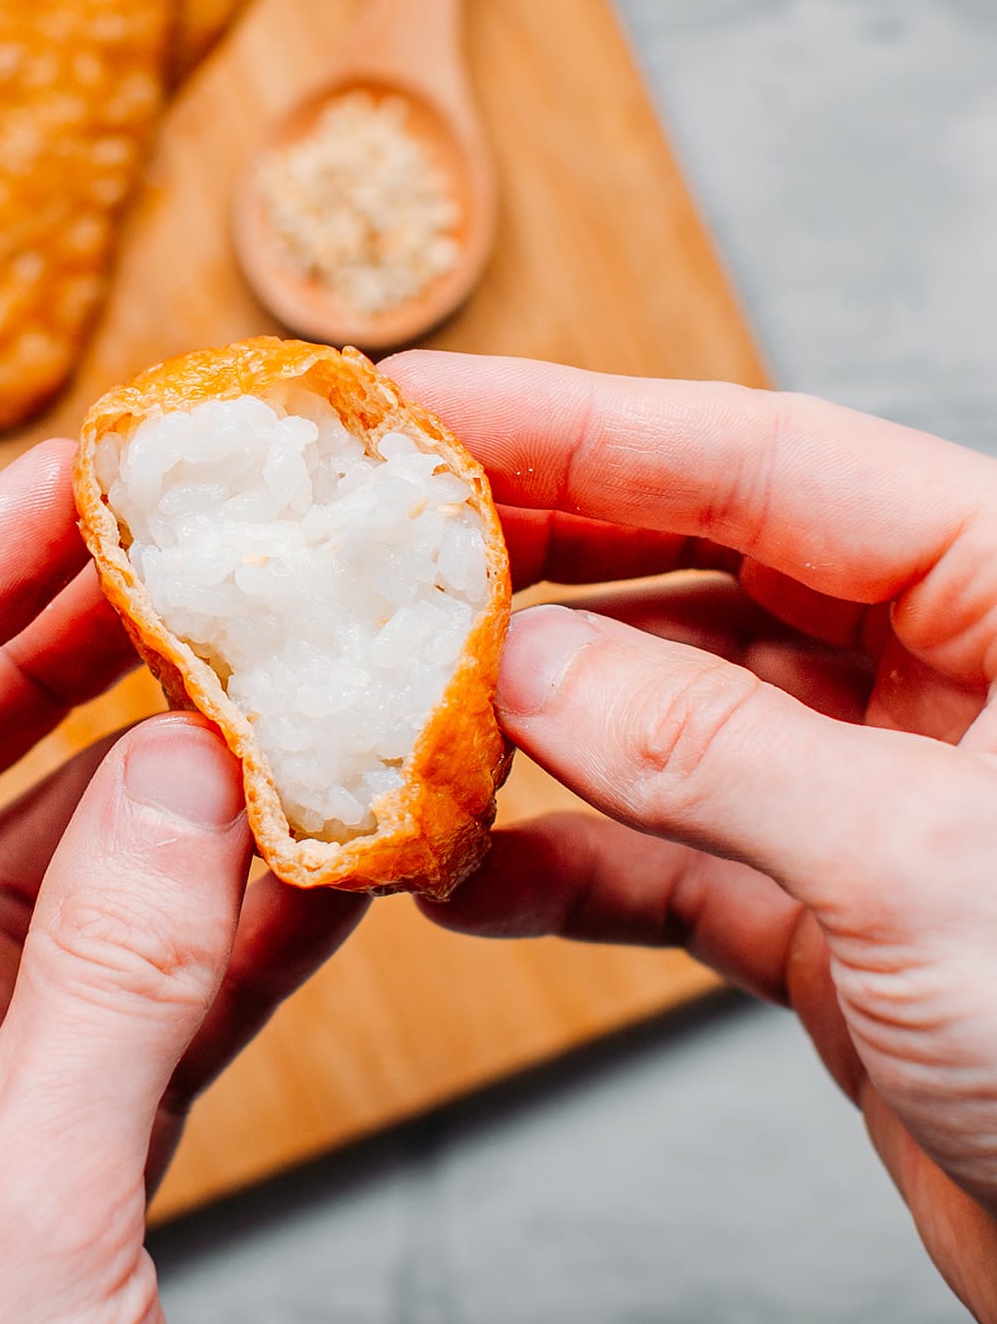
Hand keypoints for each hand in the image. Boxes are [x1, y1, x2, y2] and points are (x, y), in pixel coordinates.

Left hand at [0, 443, 364, 1323]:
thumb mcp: (20, 1220)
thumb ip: (115, 977)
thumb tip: (203, 770)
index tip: (63, 490)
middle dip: (59, 665)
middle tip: (184, 550)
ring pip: (47, 887)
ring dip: (163, 798)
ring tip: (276, 687)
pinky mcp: (25, 1165)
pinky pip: (120, 996)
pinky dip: (212, 931)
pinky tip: (309, 860)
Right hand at [389, 352, 996, 1323]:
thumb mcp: (914, 866)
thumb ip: (710, 750)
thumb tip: (523, 662)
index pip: (762, 460)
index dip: (580, 426)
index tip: (428, 409)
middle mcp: (939, 672)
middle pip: (701, 562)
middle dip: (538, 558)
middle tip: (383, 537)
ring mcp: (876, 794)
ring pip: (669, 714)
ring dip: (533, 726)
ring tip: (401, 717)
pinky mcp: (832, 914)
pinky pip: (669, 858)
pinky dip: (567, 867)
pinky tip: (464, 878)